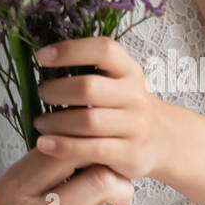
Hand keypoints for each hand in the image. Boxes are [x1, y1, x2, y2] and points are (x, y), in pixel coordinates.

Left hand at [30, 36, 166, 180]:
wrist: (163, 139)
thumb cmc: (126, 105)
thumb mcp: (119, 80)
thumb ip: (90, 69)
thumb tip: (44, 57)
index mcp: (129, 71)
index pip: (103, 50)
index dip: (70, 50)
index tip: (41, 56)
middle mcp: (134, 96)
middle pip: (89, 88)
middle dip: (56, 90)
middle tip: (42, 94)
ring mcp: (134, 126)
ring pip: (88, 121)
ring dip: (56, 121)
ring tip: (41, 122)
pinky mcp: (130, 154)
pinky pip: (92, 149)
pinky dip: (64, 146)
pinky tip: (45, 144)